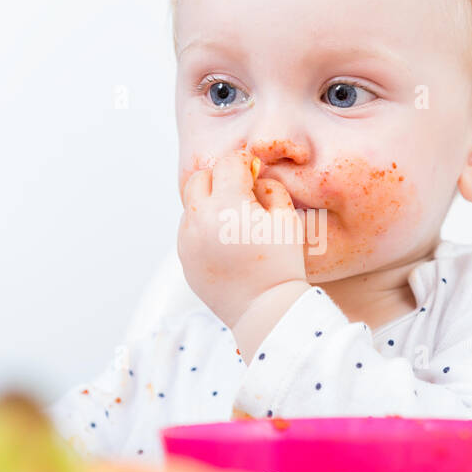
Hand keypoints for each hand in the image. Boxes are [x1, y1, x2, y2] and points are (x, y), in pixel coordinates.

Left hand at [177, 149, 308, 330]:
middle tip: (240, 189)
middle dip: (219, 177)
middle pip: (200, 178)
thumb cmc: (282, 265)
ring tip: (233, 220)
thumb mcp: (287, 220)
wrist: (264, 310)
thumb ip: (270, 188)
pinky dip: (202, 227)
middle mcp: (200, 219)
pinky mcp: (184, 259)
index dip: (244, 162)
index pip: (229, 164)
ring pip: (191, 205)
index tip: (252, 168)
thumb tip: (254, 177)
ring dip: (209, 203)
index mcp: (227, 205)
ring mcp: (187, 240)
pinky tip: (224, 241)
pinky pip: (188, 230)